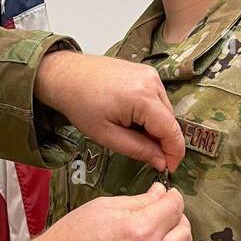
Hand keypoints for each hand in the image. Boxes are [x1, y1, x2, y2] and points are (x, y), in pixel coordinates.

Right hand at [30, 183, 190, 240]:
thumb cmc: (74, 236)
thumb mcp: (104, 207)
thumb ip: (139, 201)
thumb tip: (161, 194)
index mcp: (141, 230)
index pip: (175, 207)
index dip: (172, 197)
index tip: (168, 195)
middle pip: (185, 233)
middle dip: (177, 219)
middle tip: (161, 215)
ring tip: (146, 239)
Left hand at [35, 51, 183, 171]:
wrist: (65, 76)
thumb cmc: (80, 105)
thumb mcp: (107, 135)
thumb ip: (138, 150)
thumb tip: (162, 163)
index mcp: (143, 97)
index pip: (172, 130)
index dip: (174, 153)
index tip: (169, 169)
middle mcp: (152, 81)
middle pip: (170, 120)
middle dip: (162, 140)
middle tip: (143, 152)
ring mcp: (150, 73)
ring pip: (165, 110)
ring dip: (155, 126)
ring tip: (130, 131)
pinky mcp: (145, 71)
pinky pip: (157, 98)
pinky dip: (150, 112)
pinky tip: (130, 117)